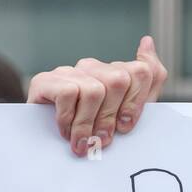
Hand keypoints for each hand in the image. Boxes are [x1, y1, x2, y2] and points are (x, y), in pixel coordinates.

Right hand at [26, 35, 168, 156]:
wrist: (46, 151)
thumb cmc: (90, 135)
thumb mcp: (126, 116)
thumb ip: (146, 82)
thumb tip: (147, 40)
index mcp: (114, 73)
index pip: (142, 72)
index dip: (136, 103)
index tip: (124, 128)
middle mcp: (91, 68)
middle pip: (119, 80)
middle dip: (111, 117)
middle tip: (101, 141)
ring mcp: (68, 72)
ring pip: (94, 90)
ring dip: (88, 124)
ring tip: (82, 143)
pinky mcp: (44, 81)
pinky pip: (68, 93)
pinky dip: (68, 118)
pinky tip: (65, 132)